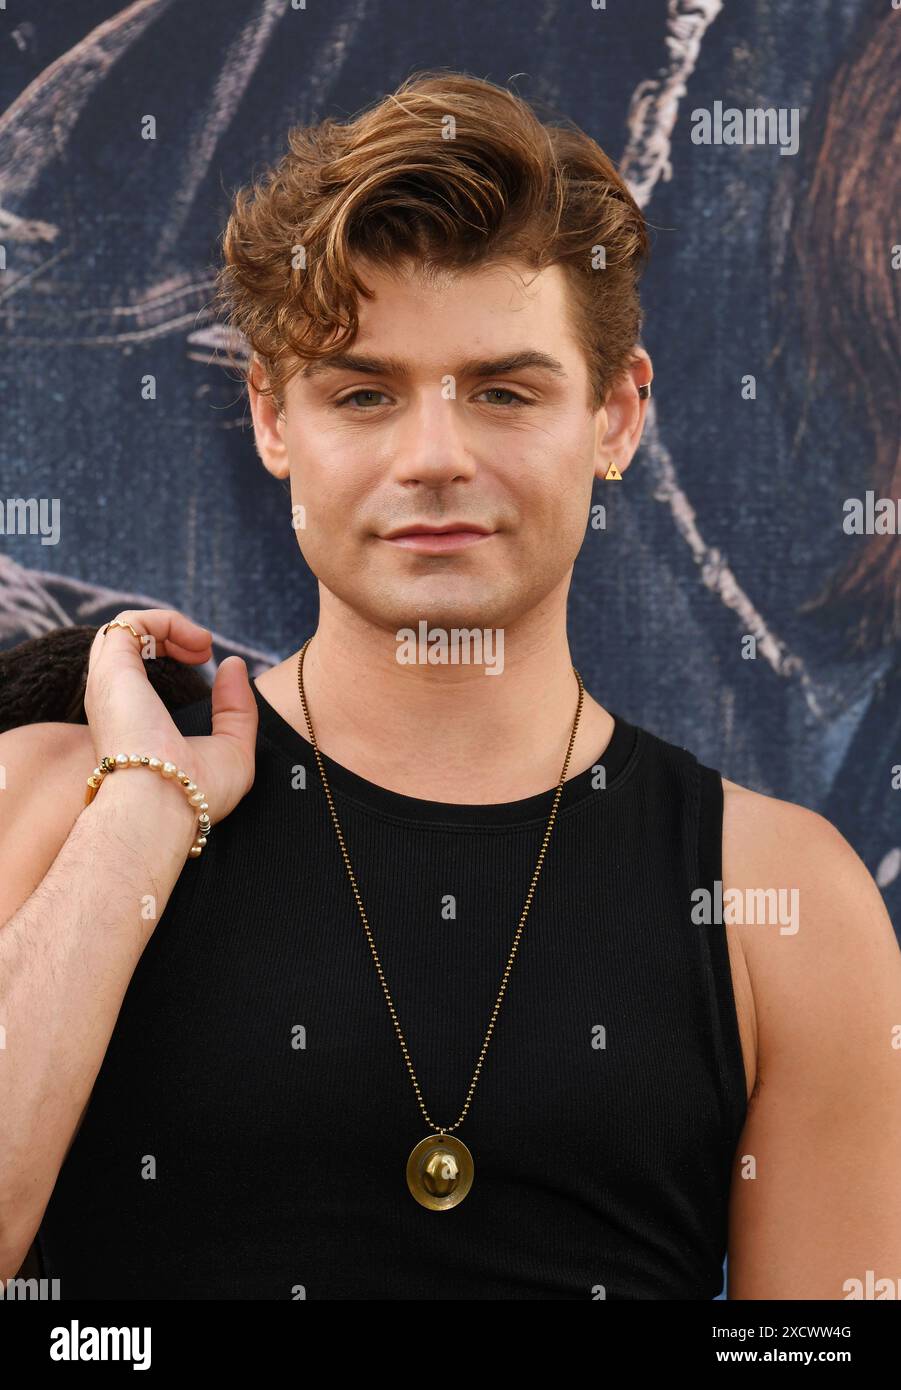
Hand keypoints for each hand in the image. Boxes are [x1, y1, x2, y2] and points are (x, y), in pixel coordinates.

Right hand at [84, 610, 256, 825]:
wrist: (162, 807)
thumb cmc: (194, 792)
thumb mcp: (232, 749)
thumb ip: (236, 709)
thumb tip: (232, 664)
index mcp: (131, 720)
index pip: (135, 670)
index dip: (169, 652)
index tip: (204, 660)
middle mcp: (113, 700)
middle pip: (127, 644)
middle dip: (168, 633)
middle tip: (203, 648)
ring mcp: (108, 683)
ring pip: (125, 628)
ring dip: (169, 624)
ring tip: (201, 644)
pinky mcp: (111, 670)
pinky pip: (130, 622)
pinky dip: (166, 620)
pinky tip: (195, 643)